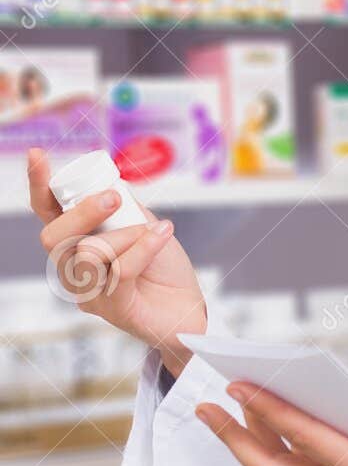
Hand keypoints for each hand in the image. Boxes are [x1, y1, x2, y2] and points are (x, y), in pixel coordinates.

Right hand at [28, 148, 207, 378]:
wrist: (191, 308)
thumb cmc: (164, 270)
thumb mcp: (143, 226)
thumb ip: (122, 209)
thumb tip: (110, 184)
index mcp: (76, 245)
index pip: (47, 214)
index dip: (39, 186)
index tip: (38, 156)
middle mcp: (74, 271)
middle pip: (54, 236)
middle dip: (83, 211)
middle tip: (114, 199)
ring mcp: (90, 294)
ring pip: (88, 252)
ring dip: (127, 235)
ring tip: (155, 232)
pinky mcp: (114, 310)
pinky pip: (121, 271)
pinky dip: (144, 247)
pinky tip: (163, 235)